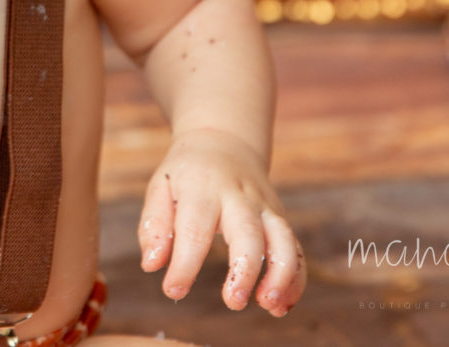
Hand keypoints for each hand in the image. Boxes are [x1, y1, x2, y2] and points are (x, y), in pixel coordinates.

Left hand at [138, 127, 305, 316]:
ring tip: (268, 305)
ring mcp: (265, 207)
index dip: (185, 264)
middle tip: (233, 302)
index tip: (173, 290)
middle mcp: (239, 197)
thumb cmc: (186, 173)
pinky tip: (280, 305)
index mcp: (202, 188)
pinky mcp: (280, 219)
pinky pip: (296, 250)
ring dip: (282, 276)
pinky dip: (295, 279)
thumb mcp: (160, 188)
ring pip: (284, 240)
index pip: (194, 229)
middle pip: (248, 232)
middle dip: (244, 270)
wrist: (224, 142)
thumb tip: (152, 265)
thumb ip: (154, 227)